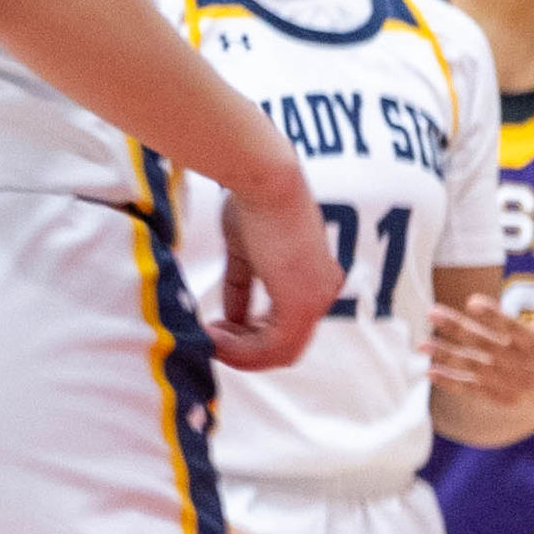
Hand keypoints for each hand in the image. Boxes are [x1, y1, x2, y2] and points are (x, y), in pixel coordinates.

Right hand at [211, 166, 342, 371]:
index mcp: (318, 278)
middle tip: (211, 337)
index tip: (219, 327)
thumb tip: (229, 321)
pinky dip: (239, 348)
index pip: (289, 329)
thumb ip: (241, 290)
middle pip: (285, 349)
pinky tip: (215, 331)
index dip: (252, 338)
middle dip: (244, 350)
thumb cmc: (254, 204)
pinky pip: (269, 347)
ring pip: (277, 353)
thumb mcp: (246, 256)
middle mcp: (324, 292)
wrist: (265, 180)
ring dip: (238, 353)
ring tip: (209, 336)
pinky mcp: (301, 304)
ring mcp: (316, 300)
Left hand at [429, 266, 533, 412]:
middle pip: (484, 344)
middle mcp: (521, 366)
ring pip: (472, 367)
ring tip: (422, 343)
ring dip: (446, 355)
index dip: (492, 315)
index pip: (512, 327)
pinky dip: (450, 381)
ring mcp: (508, 384)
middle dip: (457, 328)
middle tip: (432, 311)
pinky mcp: (498, 398)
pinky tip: (430, 371)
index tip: (472, 301)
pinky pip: (470, 390)